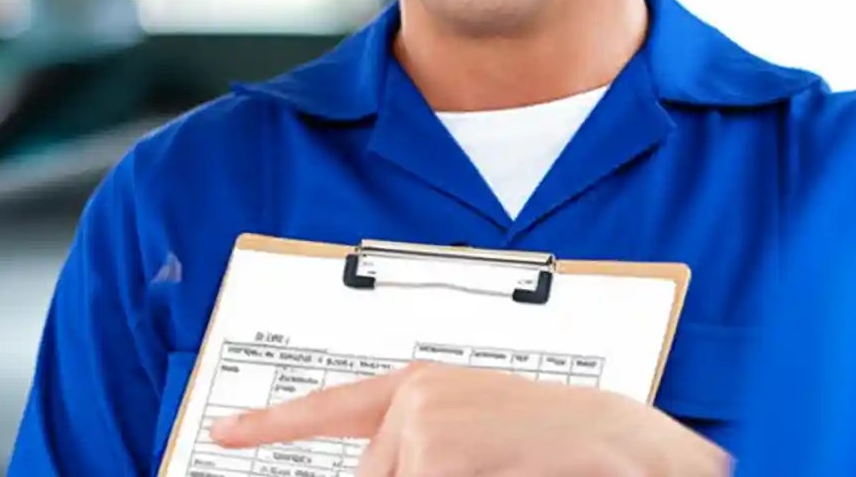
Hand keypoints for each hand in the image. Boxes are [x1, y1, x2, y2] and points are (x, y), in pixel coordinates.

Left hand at [210, 362, 730, 476]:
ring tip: (502, 469)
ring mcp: (423, 416)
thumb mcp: (474, 439)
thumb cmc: (557, 445)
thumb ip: (418, 451)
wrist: (628, 445)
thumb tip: (380, 469)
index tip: (227, 433)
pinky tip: (502, 474)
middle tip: (479, 469)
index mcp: (419, 388)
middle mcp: (413, 395)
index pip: (330, 405)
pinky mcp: (436, 443)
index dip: (273, 423)